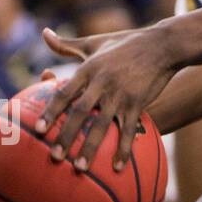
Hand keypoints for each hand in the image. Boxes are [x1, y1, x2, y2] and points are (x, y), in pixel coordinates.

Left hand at [36, 25, 175, 172]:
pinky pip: (128, 129)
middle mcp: (103, 82)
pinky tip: (118, 166)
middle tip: (54, 156)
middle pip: (80, 112)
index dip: (51, 111)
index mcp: (90, 68)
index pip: (65, 92)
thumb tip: (43, 34)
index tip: (37, 128)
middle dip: (66, 135)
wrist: (163, 45)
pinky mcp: (138, 102)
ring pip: (102, 124)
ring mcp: (121, 94)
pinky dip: (123, 148)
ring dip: (91, 148)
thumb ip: (67, 44)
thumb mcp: (95, 41)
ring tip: (80, 168)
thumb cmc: (126, 43)